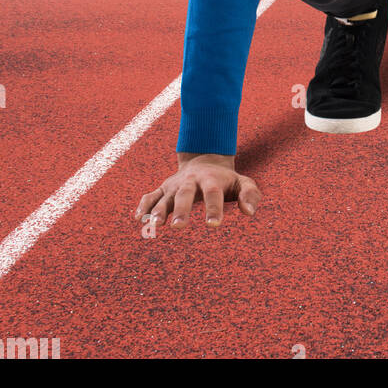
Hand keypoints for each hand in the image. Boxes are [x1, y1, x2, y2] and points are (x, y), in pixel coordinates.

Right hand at [134, 152, 261, 229]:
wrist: (206, 159)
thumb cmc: (226, 180)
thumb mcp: (242, 182)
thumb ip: (250, 194)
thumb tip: (249, 212)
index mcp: (211, 180)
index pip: (213, 193)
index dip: (214, 208)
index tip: (214, 224)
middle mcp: (191, 181)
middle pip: (185, 194)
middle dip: (182, 210)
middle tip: (179, 227)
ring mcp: (175, 185)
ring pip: (165, 197)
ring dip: (158, 210)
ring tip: (153, 225)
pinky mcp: (163, 189)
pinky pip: (150, 196)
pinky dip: (143, 205)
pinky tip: (138, 218)